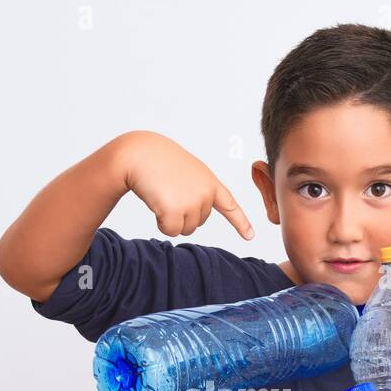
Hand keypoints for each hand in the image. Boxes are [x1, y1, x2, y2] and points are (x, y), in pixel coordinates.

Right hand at [118, 131, 253, 239]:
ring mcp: (192, 202)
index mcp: (210, 182)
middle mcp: (206, 194)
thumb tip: (193, 219)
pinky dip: (161, 222)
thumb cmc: (159, 161)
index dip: (240, 223)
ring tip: (163, 195)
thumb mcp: (187, 172)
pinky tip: (156, 202)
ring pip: (184, 229)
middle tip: (169, 191)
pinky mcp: (175, 211)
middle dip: (181, 213)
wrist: (140, 154)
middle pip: (197, 223)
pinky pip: (170, 230)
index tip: (250, 236)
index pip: (230, 205)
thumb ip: (197, 192)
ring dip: (170, 218)